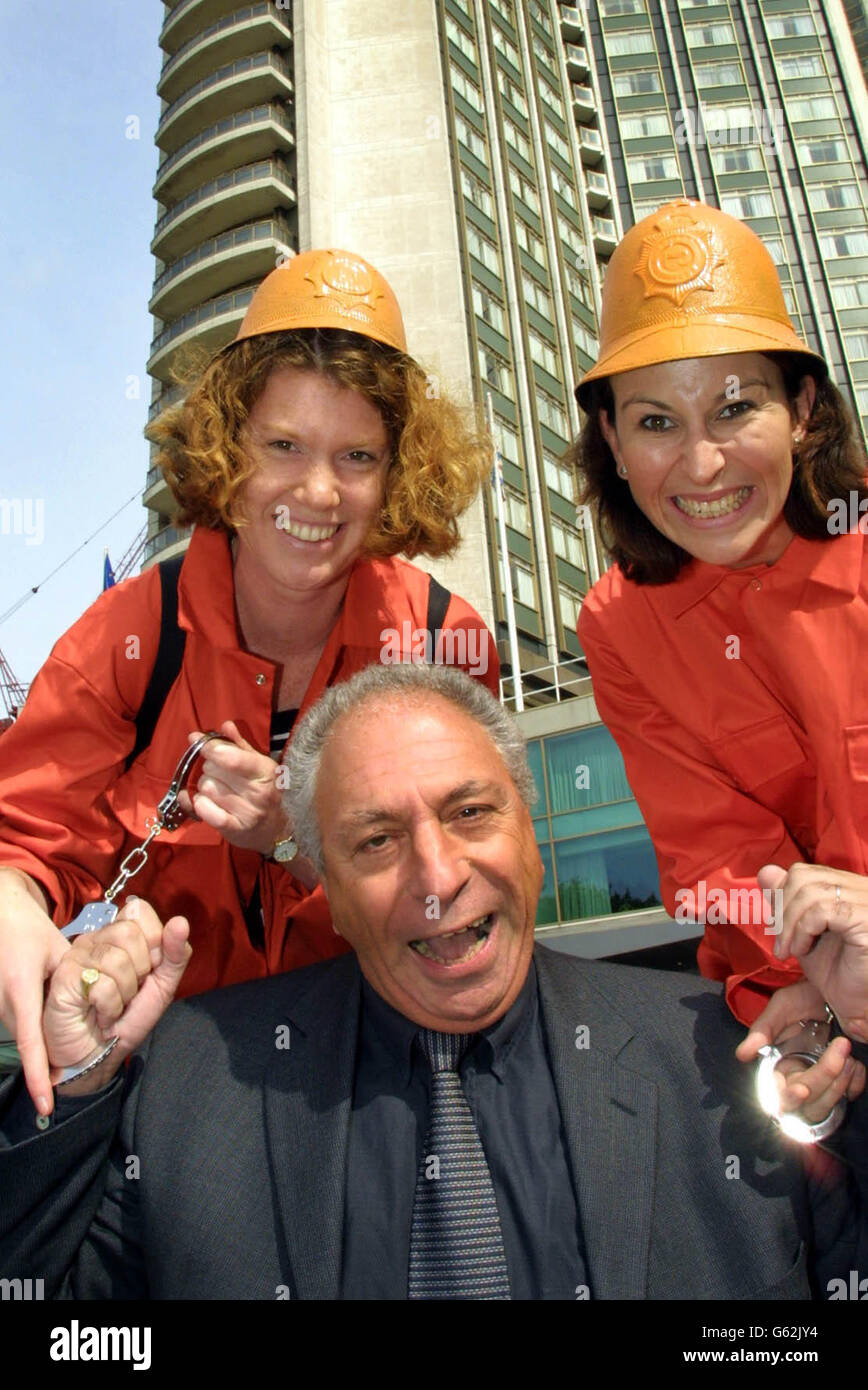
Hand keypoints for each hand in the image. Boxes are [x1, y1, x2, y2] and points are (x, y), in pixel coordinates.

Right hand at [0, 867, 70, 1115]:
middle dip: (45, 1070)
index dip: (38, 1075)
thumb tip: (102, 991)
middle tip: (59, 1088)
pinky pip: (24, 1031)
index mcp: (22, 990)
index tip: (46, 1103)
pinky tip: (49, 1056)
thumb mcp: (57, 949)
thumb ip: (78, 971)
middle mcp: (7, 1005)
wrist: (0, 919)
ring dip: (42, 1055)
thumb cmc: (28, 930)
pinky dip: (37, 1043)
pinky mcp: (3, 1008)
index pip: (32, 1041)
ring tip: (58, 1071)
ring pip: (29, 1040)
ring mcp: (1, 1008)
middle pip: (32, 1046)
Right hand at [42, 898, 190, 1097]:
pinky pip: (102, 985)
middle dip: (140, 971)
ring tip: (112, 1005)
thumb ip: (176, 954)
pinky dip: (109, 1008)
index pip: (138, 910)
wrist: (98, 1055)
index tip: (147, 970)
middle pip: (129, 933)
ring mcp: (76, 956)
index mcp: (117, 935)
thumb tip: (180, 921)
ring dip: (124, 994)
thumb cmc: (127, 1018)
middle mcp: (94, 939)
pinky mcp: (64, 978)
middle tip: (127, 991)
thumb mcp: (162, 985)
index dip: (153, 941)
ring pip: (117, 961)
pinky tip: (99, 1014)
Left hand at [177, 721, 287, 855]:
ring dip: (205, 786)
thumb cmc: (266, 792)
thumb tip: (225, 725)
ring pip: (206, 788)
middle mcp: (259, 793)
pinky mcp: (235, 830)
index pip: (232, 757)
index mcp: (266, 772)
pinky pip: (204, 810)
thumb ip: (241, 745)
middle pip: (213, 770)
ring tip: (217, 789)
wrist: (277, 830)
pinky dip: (199, 803)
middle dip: (210, 767)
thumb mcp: (259, 765)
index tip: (200, 742)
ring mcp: (247, 813)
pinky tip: (204, 801)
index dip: (211, 747)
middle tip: (218, 773)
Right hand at [736, 979, 864, 1122]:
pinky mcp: (845, 1083)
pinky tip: (854, 1063)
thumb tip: (742, 1055)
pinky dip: (854, 1083)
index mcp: (780, 1065)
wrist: (841, 991)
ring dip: (839, 1080)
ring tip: (846, 1049)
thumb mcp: (783, 1006)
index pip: (778, 1095)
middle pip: (806, 1102)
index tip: (801, 1089)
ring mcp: (823, 1083)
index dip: (788, 1097)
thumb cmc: (807, 997)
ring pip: (827, 1102)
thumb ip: (762, 1029)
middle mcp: (800, 1077)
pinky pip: (850, 1096)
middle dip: (821, 1079)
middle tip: (837, 1057)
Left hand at [759, 863, 867, 1037]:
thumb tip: (766, 872)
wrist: (857, 1004)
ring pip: (810, 893)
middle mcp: (861, 888)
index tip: (776, 927)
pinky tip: (802, 951)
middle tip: (780, 943)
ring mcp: (866, 902)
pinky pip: (823, 911)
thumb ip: (786, 902)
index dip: (781, 897)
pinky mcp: (866, 919)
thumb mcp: (802, 932)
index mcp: (849, 887)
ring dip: (789, 925)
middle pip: (803, 877)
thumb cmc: (836, 971)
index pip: (804, 872)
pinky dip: (803, 930)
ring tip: (789, 951)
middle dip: (781, 911)